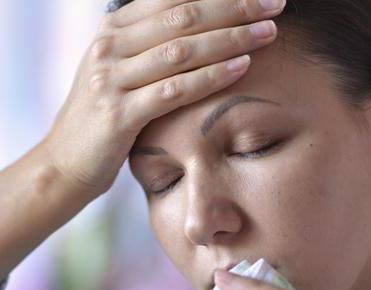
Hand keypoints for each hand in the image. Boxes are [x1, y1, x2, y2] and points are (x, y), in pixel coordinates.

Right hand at [43, 0, 284, 195]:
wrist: (65, 161)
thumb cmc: (105, 115)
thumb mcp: (121, 71)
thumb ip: (151, 46)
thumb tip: (198, 25)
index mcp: (113, 29)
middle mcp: (109, 45)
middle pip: (182, 16)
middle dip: (234, 7)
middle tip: (274, 4)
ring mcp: (111, 78)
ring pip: (181, 49)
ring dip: (231, 38)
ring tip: (267, 32)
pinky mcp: (119, 113)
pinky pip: (175, 90)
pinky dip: (211, 76)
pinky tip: (243, 67)